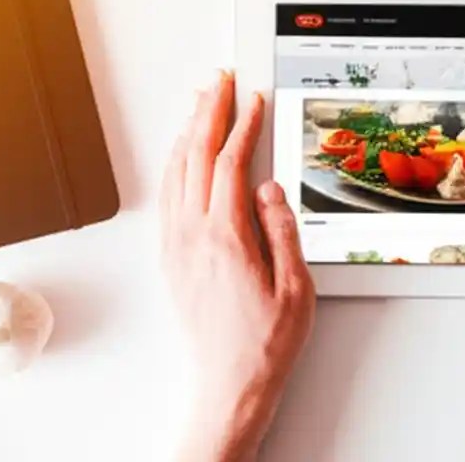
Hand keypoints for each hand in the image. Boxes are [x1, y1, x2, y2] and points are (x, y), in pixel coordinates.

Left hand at [161, 71, 315, 461]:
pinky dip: (175, 164)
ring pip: (176, 173)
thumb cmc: (265, 342)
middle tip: (220, 82)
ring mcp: (177, 247)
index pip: (230, 165)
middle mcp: (193, 237)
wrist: (230, 381)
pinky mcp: (172, 259)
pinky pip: (168, 196)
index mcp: (226, 238)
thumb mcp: (296, 288)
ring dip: (188, 133)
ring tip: (200, 104)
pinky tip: (181, 155)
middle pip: (196, 158)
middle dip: (209, 113)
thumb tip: (270, 189)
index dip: (243, 127)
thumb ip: (284, 231)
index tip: (253, 101)